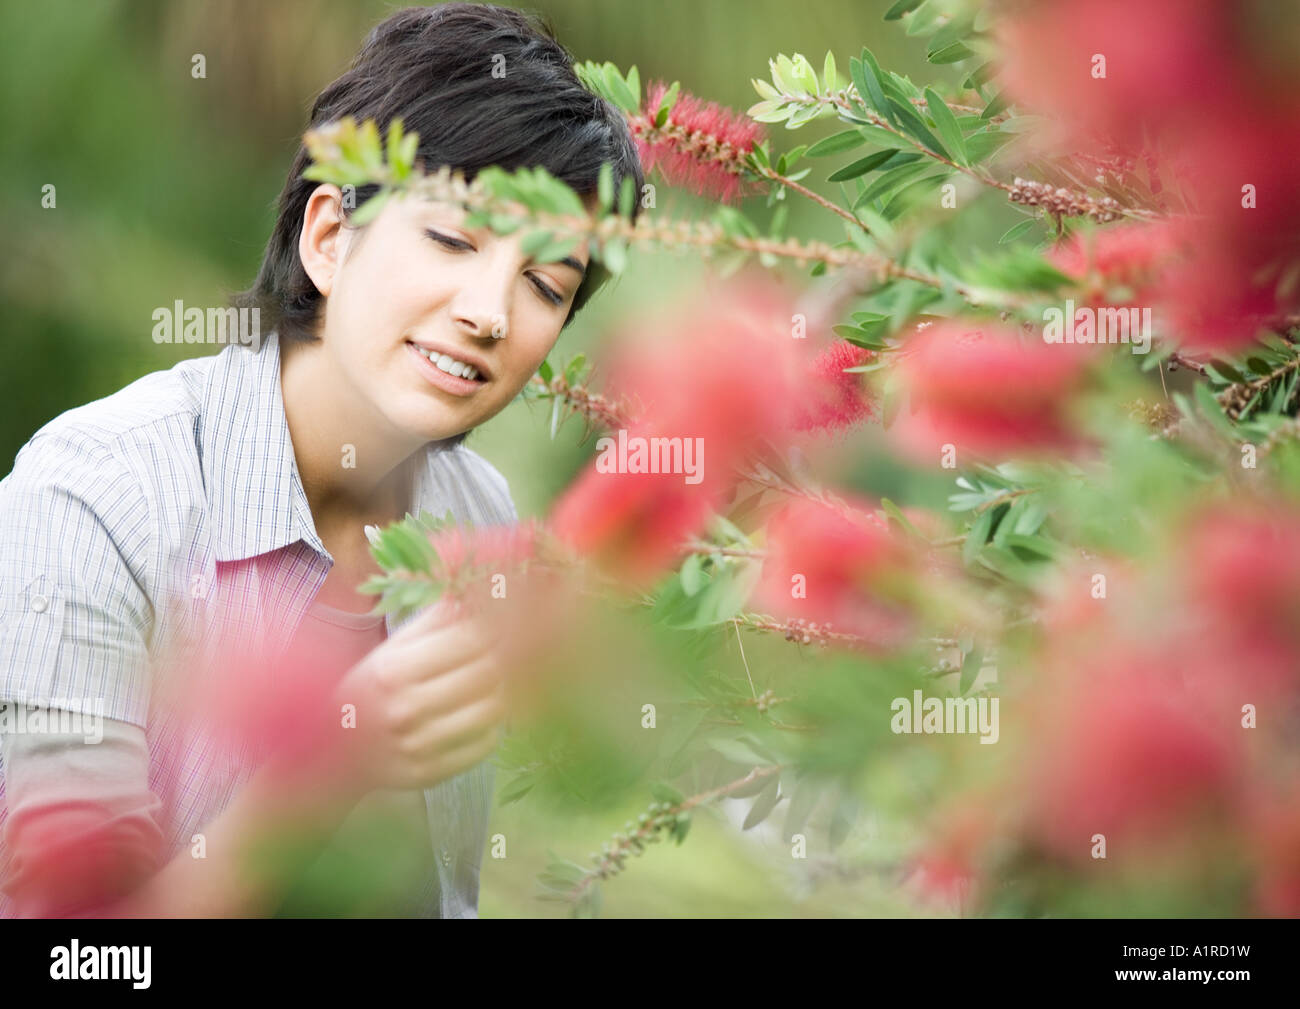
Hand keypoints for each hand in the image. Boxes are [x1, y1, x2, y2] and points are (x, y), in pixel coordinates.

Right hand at [328, 599, 507, 792]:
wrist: (331, 755)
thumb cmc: (370, 690)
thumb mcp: (392, 649)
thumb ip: (435, 620)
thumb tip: (472, 589)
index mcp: (394, 669)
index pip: (469, 639)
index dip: (493, 629)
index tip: (500, 627)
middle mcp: (405, 708)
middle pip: (487, 673)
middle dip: (502, 660)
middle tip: (504, 656)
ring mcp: (418, 745)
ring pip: (492, 709)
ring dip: (502, 693)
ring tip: (494, 686)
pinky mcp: (430, 774)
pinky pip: (485, 745)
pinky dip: (490, 729)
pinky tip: (478, 718)